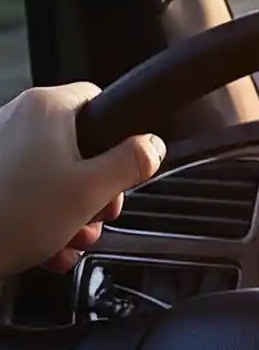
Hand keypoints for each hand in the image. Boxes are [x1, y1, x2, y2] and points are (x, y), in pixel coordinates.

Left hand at [0, 83, 164, 276]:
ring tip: (70, 239)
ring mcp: (0, 147)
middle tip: (98, 215)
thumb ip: (132, 163)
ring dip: (73, 213)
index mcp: (48, 110)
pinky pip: (29, 191)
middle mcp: (19, 118)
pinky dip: (43, 219)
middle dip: (97, 191)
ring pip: (56, 175)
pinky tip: (47, 247)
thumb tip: (153, 146)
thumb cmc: (12, 213)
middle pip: (81, 146)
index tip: (126, 168)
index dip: (121, 138)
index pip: (101, 101)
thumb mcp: (91, 190)